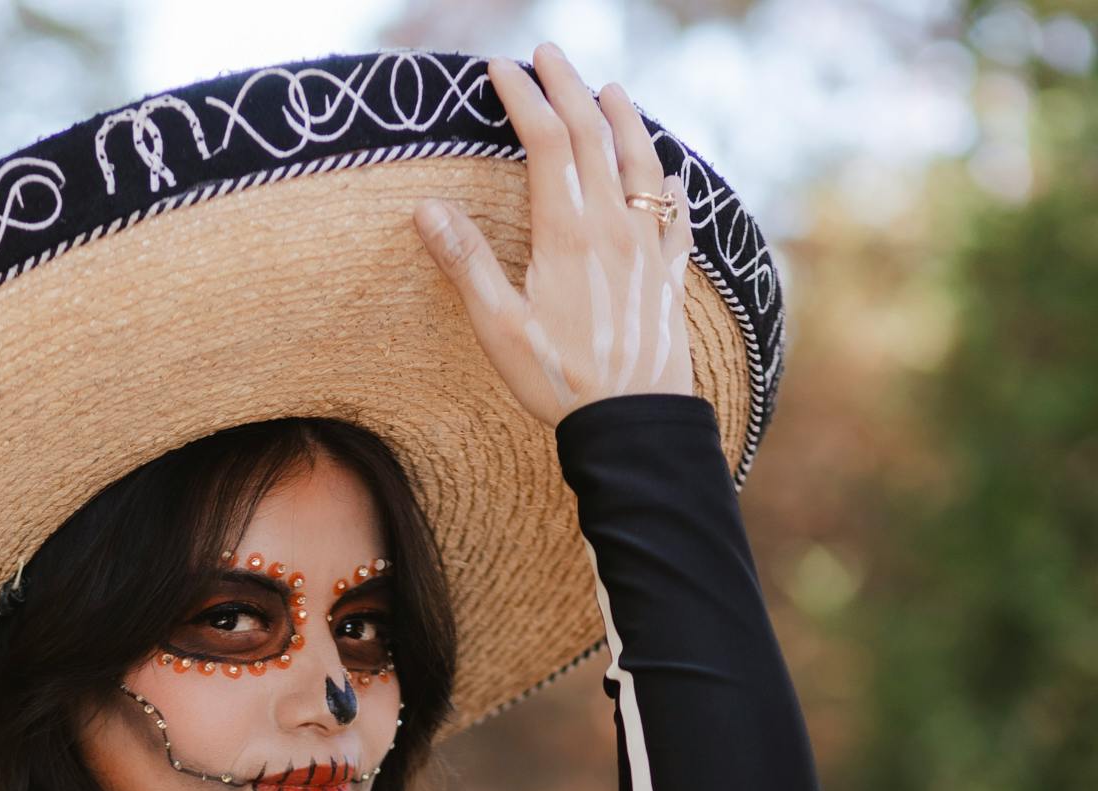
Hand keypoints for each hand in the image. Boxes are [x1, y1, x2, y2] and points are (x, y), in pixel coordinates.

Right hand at [413, 44, 693, 429]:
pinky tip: (669, 177)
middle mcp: (613, 226)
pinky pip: (676, 217)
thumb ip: (466, 264)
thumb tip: (425, 209)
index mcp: (566, 233)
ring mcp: (647, 247)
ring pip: (640, 162)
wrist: (634, 424)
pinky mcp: (669, 276)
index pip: (545, 141)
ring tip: (611, 90)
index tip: (502, 68)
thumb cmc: (561, 383)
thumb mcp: (500, 330)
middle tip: (549, 55)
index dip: (522, 97)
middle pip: (593, 134)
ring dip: (625, 117)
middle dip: (568, 87)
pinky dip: (669, 186)